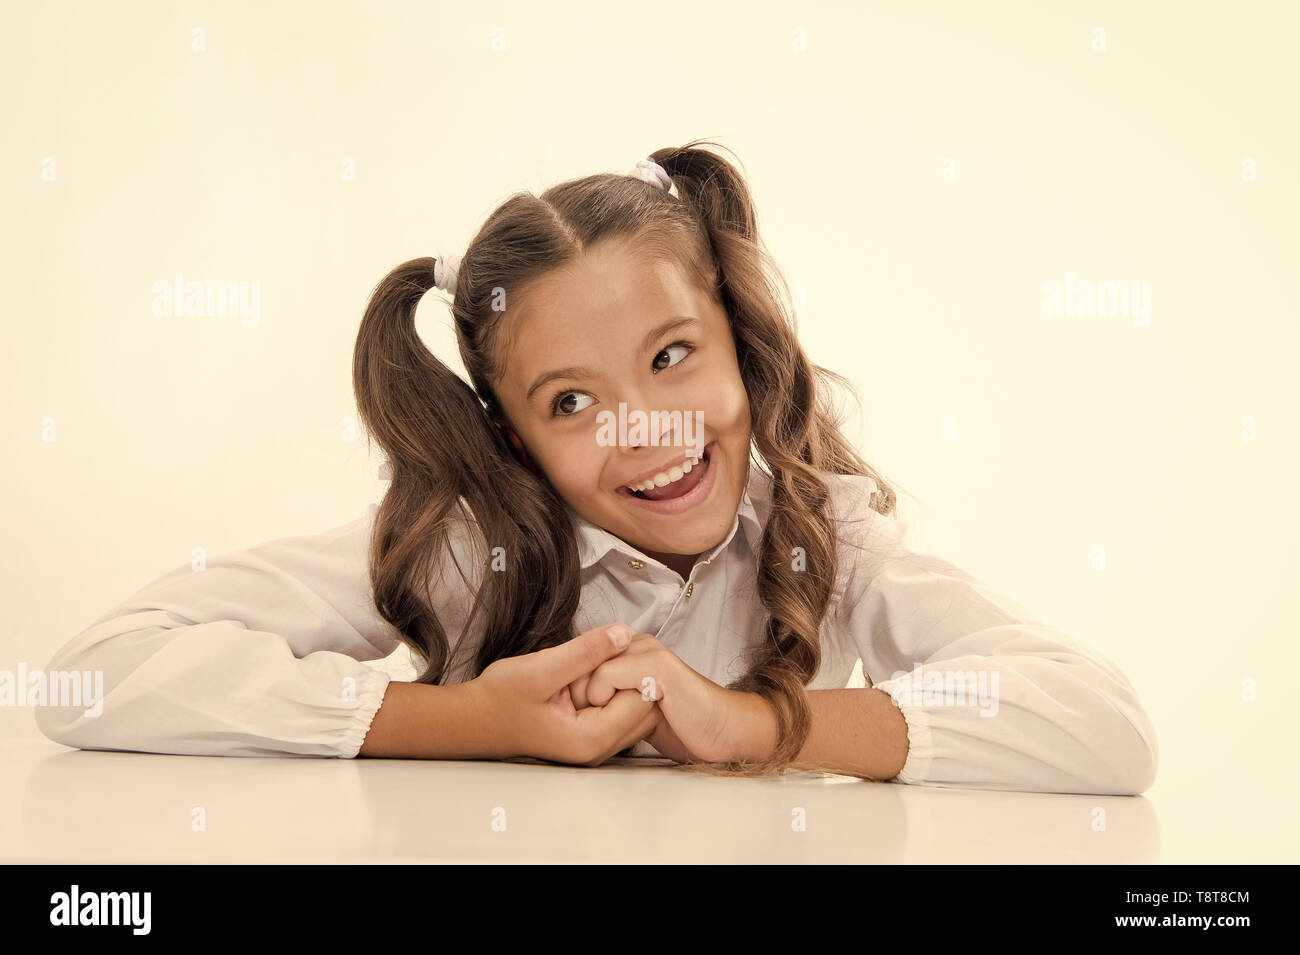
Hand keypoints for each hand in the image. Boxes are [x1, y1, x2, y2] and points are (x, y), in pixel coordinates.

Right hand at [466, 623, 657, 766]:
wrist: (475, 718)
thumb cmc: (500, 699)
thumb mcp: (542, 668)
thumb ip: (585, 652)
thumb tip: (623, 633)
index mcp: (591, 738)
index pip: (644, 700)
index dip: (631, 670)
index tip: (605, 654)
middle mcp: (599, 749)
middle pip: (646, 707)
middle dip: (630, 677)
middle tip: (597, 659)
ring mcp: (596, 746)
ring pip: (636, 709)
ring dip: (622, 683)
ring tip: (588, 670)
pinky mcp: (591, 736)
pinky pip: (621, 712)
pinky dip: (612, 691)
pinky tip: (586, 679)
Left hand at [568, 633, 776, 763]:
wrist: (723, 732)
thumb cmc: (683, 725)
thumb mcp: (635, 711)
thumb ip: (612, 698)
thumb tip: (575, 703)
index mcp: (631, 650)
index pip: (579, 660)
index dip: (573, 691)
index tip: (583, 717)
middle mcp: (637, 643)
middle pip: (579, 662)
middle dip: (578, 696)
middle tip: (597, 721)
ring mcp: (648, 650)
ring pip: (588, 668)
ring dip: (589, 701)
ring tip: (612, 720)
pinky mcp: (656, 665)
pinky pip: (605, 676)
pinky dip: (603, 699)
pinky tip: (626, 715)